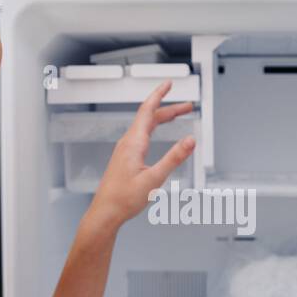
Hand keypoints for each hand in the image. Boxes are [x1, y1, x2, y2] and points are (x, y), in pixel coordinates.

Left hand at [87, 80, 196, 230]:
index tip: (168, 83)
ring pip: (146, 126)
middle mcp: (127, 143)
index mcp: (133, 143)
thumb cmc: (123, 199)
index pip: (148, 110)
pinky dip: (154, 128)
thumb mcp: (154, 179)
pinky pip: (141, 135)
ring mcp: (125, 150)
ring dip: (162, 118)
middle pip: (150, 117)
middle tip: (187, 106)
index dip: (159, 94)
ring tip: (178, 115)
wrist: (106, 212)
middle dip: (169, 108)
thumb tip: (190, 141)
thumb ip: (174, 158)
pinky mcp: (125, 158)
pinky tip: (158, 133)